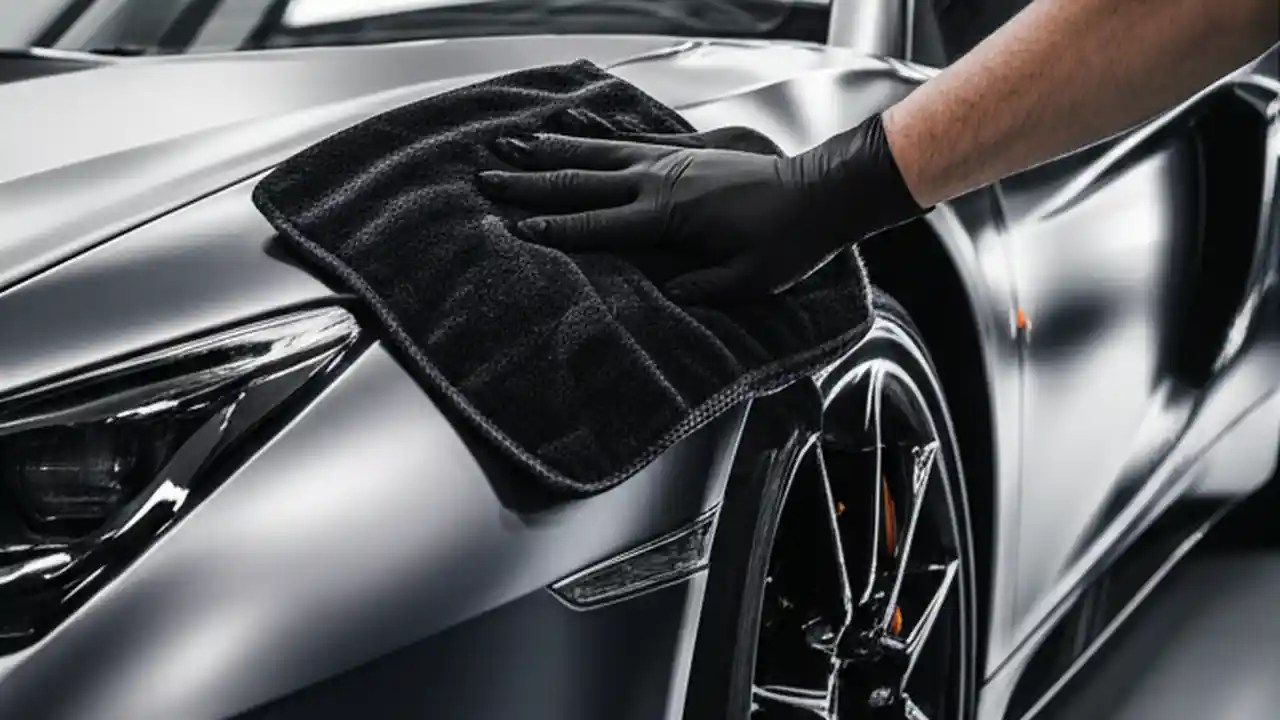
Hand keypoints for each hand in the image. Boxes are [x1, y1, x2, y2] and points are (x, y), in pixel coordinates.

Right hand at [479, 114, 923, 300]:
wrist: (819, 196)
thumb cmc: (786, 244)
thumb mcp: (745, 281)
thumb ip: (701, 287)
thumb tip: (665, 297)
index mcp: (666, 218)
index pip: (597, 226)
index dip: (554, 229)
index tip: (514, 227)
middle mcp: (659, 182)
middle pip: (582, 183)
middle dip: (532, 183)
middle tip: (487, 177)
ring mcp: (668, 161)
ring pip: (597, 154)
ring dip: (551, 150)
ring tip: (512, 143)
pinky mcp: (682, 151)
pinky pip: (629, 139)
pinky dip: (597, 132)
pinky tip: (573, 125)